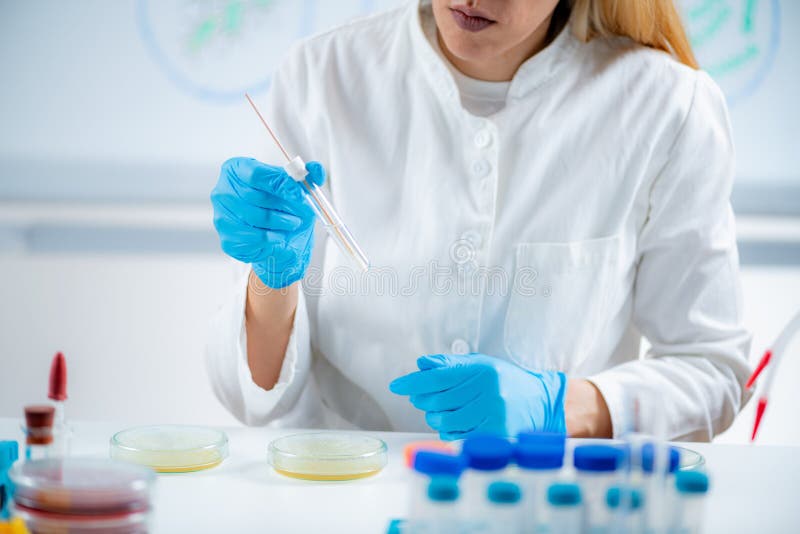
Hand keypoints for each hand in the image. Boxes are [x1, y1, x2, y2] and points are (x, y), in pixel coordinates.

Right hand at [211, 157, 323, 288]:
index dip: (281, 183)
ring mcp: (221, 216)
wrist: (278, 240)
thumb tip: (316, 169)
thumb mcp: (297, 188)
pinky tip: (280, 235)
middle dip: (285, 205)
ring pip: (257, 218)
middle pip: (257, 197)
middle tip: (301, 211)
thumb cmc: (282, 208)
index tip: (300, 192)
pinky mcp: (227, 239)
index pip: (257, 174)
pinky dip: (274, 237)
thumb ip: (309, 175)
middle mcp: (222, 191)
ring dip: (283, 221)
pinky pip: (255, 237)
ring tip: (293, 222)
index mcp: (236, 169)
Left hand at [389, 353, 566, 439]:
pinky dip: (449, 430)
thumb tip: (421, 365)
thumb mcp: (482, 365)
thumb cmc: (508, 382)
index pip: (438, 377)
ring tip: (443, 411)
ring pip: (443, 420)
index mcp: (483, 370)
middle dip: (423, 400)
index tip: (396, 385)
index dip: (413, 382)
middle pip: (437, 400)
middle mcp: (488, 392)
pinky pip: (456, 435)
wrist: (544, 404)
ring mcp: (492, 415)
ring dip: (435, 417)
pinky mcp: (494, 435)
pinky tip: (456, 423)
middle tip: (425, 398)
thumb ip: (451, 365)